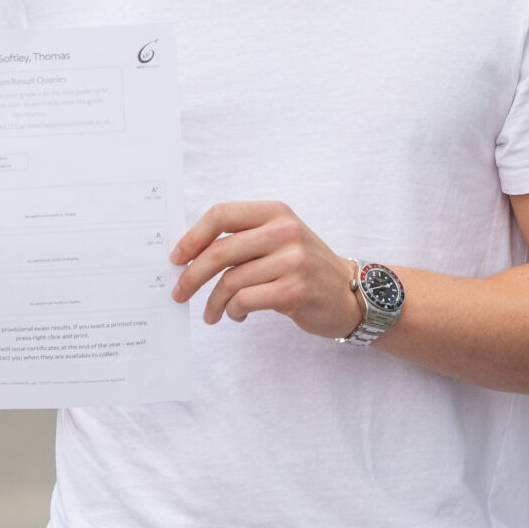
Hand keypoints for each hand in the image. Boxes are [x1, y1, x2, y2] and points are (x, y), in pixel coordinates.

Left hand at [169, 201, 363, 338]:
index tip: (177, 258)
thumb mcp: (280, 238)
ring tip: (212, 314)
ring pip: (230, 281)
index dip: (193, 236)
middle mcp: (284, 231)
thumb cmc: (305, 267)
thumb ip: (243, 238)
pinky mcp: (294, 290)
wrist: (352, 294)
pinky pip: (245, 301)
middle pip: (219, 251)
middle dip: (192, 276)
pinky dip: (233, 311)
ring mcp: (292, 260)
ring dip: (213, 302)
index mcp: (275, 213)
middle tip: (179, 293)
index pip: (221, 215)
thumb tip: (190, 253)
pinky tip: (236, 315)